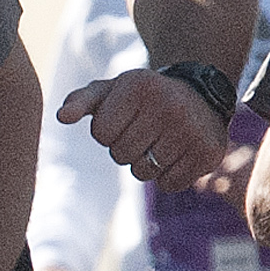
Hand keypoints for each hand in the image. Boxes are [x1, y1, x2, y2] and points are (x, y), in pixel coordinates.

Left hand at [57, 64, 233, 192]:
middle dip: (125, 148)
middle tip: (144, 130)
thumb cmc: (144, 97)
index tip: (126, 117)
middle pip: (121, 155)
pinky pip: (169, 184)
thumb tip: (61, 117)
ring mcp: (191, 130)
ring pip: (144, 173)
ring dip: (145, 163)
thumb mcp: (112, 91)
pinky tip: (177, 152)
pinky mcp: (208, 153)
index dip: (107, 130)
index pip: (100, 134)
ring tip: (160, 140)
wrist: (201, 95)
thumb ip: (81, 101)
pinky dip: (167, 175)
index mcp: (139, 86)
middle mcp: (169, 105)